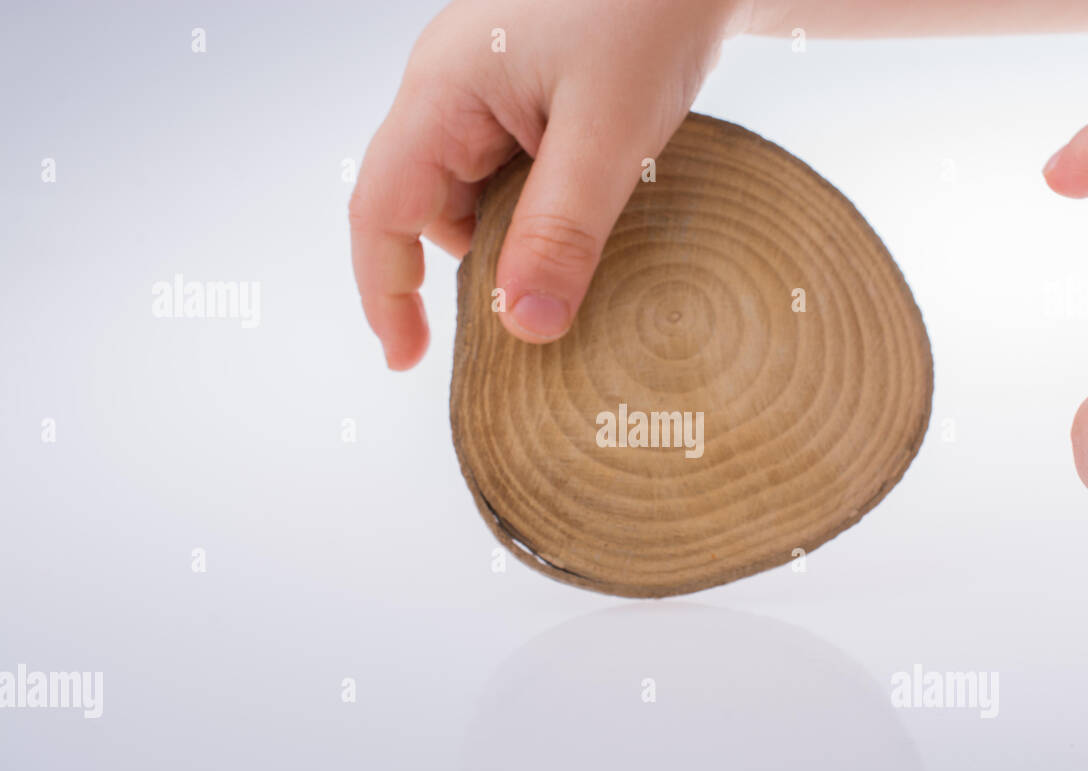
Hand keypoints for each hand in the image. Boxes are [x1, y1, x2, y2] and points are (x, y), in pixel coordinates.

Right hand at [348, 0, 746, 365]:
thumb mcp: (609, 131)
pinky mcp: (529, 97)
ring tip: (576, 265)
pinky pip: (512, 173)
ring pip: (475, 195)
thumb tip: (525, 327)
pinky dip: (538, 213)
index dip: (384, 292)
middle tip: (530, 322)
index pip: (380, 208)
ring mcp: (489, 91)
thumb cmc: (649, 10)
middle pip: (426, 207)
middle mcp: (451, 90)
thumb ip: (562, 229)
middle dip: (470, 270)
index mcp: (443, 90)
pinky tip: (587, 226)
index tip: (408, 360)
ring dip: (513, 242)